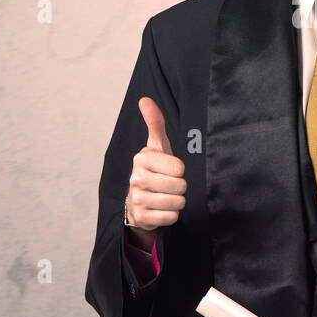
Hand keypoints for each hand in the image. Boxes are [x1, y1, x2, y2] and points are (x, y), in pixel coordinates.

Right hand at [125, 97, 185, 230]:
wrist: (138, 202)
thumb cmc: (154, 170)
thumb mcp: (157, 146)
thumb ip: (155, 122)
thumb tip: (144, 99)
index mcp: (141, 158)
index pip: (179, 167)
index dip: (179, 170)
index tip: (169, 170)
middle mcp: (136, 178)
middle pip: (180, 186)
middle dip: (180, 187)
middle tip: (168, 185)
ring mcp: (136, 199)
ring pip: (177, 202)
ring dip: (177, 201)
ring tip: (165, 197)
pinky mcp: (140, 217)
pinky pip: (171, 217)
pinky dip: (171, 215)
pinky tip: (161, 209)